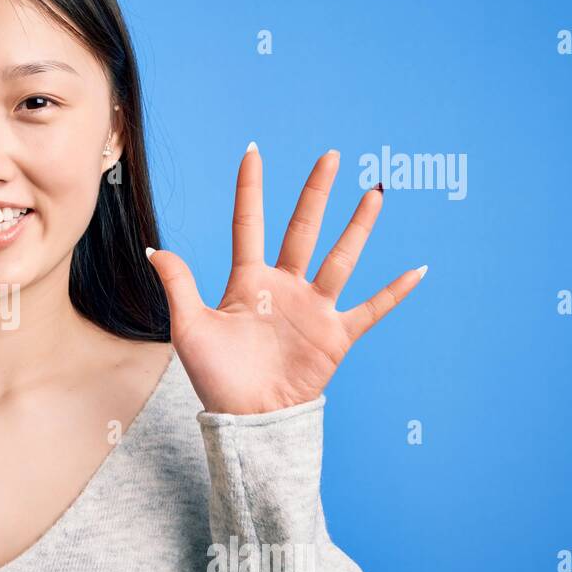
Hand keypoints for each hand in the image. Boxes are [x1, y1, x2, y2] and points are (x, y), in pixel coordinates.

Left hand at [146, 144, 423, 414]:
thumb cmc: (215, 378)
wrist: (246, 420)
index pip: (250, 224)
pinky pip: (371, 308)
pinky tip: (417, 269)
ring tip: (375, 192)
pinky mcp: (335, 335)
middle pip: (302, 229)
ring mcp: (312, 309)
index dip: (250, 188)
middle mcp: (283, 287)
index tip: (253, 151)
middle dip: (316, 193)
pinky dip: (394, 291)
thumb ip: (179, 285)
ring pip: (340, 257)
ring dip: (358, 227)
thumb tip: (154, 249)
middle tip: (331, 156)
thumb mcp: (189, 328)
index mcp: (247, 282)